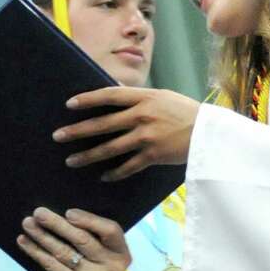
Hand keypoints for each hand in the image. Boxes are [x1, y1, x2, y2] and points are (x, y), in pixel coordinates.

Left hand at [17, 207, 130, 270]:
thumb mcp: (100, 260)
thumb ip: (93, 239)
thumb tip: (62, 214)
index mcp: (121, 256)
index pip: (111, 230)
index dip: (90, 219)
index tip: (68, 213)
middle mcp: (111, 268)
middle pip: (83, 239)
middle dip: (58, 224)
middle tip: (38, 212)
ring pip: (63, 250)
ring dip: (42, 235)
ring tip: (28, 223)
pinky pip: (51, 263)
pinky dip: (35, 251)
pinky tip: (24, 241)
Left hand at [53, 87, 199, 180]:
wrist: (211, 133)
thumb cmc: (187, 112)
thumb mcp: (163, 97)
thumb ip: (139, 99)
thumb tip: (115, 94)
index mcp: (144, 97)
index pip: (109, 95)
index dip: (88, 99)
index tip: (69, 104)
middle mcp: (142, 116)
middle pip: (102, 124)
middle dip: (77, 131)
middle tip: (58, 137)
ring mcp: (147, 137)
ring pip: (110, 148)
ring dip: (88, 156)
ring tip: (71, 161)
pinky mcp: (154, 156)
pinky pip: (128, 166)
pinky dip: (114, 173)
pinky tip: (103, 176)